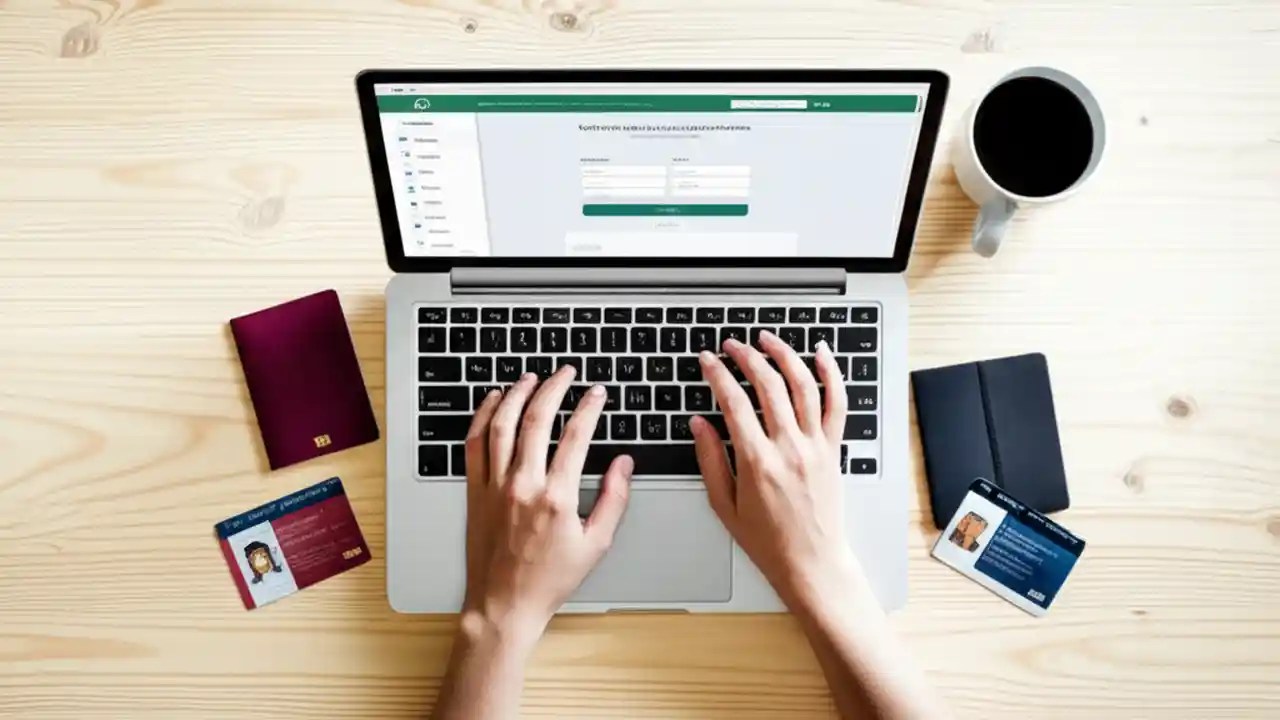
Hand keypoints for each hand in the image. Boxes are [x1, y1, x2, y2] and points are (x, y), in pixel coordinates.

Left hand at [462, 367, 632, 637]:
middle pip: (538, 419)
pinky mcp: (475, 491)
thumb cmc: (549, 580)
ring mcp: (495, 486)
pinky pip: (475, 444)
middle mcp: (523, 486)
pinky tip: (494, 401)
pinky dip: (483, 416)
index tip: (596, 393)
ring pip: (503, 425)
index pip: (576, 436)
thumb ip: (614, 500)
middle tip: (566, 373)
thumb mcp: (596, 544)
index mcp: (557, 497)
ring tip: (531, 377)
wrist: (504, 605)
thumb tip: (624, 464)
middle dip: (555, 388)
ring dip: (518, 394)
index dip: (589, 407)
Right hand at [691, 332, 858, 606]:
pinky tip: (820, 354)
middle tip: (732, 346)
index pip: (733, 402)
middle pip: (767, 385)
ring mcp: (815, 446)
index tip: (707, 360)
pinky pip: (837, 403)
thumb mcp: (724, 505)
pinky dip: (831, 374)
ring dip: (784, 355)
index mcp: (757, 462)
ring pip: (802, 385)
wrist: (812, 563)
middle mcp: (789, 448)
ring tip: (767, 340)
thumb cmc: (768, 541)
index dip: (717, 374)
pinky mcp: (833, 449)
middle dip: (746, 357)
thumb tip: (699, 423)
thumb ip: (711, 460)